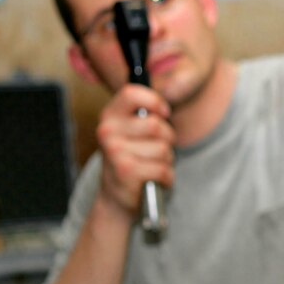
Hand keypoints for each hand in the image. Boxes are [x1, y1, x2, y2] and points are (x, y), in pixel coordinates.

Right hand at [96, 85, 174, 214]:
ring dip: (166, 161)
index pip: (132, 93)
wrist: (116, 197)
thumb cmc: (132, 159)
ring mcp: (114, 152)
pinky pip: (163, 169)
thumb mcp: (134, 131)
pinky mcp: (125, 172)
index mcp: (110, 116)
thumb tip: (176, 85)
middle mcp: (107, 131)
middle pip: (157, 125)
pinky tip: (154, 180)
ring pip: (163, 149)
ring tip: (151, 166)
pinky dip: (166, 178)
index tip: (163, 113)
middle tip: (156, 149)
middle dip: (168, 139)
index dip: (154, 101)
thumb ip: (147, 113)